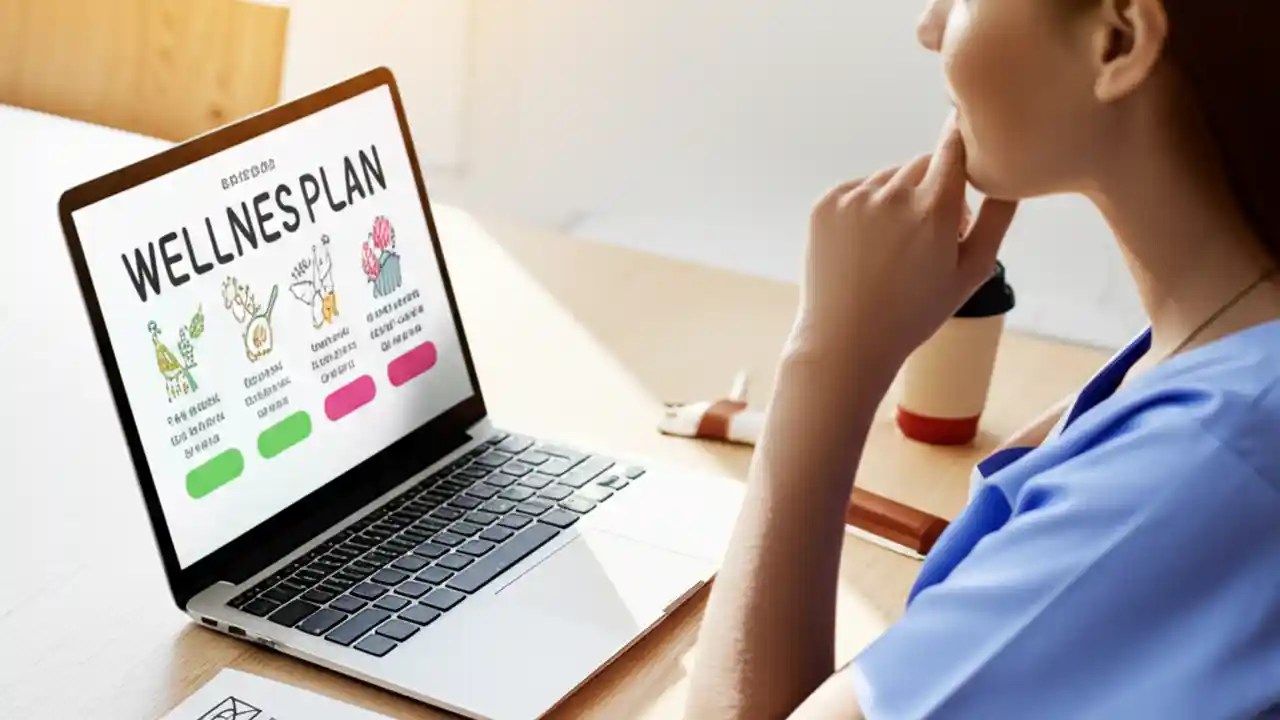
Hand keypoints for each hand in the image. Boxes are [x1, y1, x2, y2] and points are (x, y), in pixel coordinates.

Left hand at [789, 117, 1018, 378]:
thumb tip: (1010, 175)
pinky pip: (858, 189)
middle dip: (934, 187)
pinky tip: (868, 247)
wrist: (846, 340)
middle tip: (934, 233)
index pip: (955, 147)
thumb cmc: (916, 313)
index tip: (968, 135)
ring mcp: (853, 198)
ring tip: (896, 248)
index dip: (964, 141)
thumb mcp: (971, 272)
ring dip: (899, 198)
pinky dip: (867, 207)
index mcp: (933, 209)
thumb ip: (997, 218)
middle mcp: (891, 194)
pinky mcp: (825, 204)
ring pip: (889, 178)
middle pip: (924, 164)